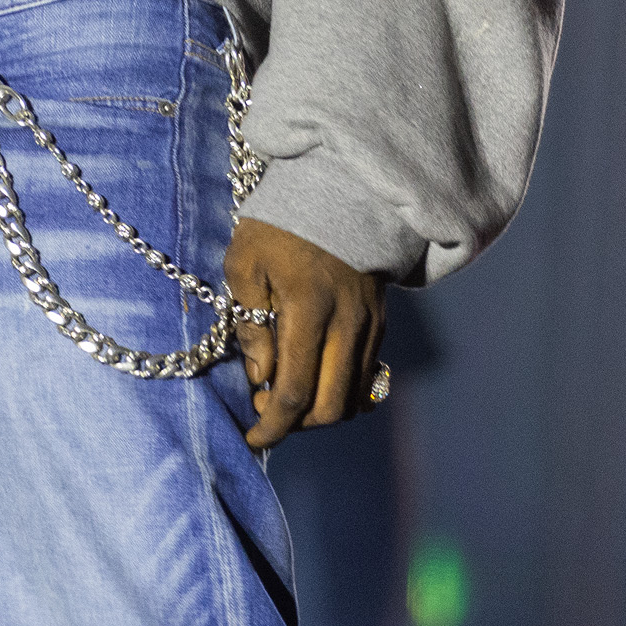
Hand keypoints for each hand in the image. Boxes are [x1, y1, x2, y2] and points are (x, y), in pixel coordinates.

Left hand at [228, 219, 385, 449]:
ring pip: (353, 397)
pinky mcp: (381, 322)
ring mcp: (370, 325)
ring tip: (290, 395)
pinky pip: (366, 376)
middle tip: (267, 413)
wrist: (340, 188)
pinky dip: (341, 391)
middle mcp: (347, 325)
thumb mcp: (245, 262)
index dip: (272, 425)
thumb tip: (260, 376)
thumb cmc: (281, 224)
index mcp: (308, 310)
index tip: (252, 437)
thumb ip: (250, 323)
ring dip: (320, 411)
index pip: (294, 392)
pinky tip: (317, 379)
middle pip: (330, 407)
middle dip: (297, 425)